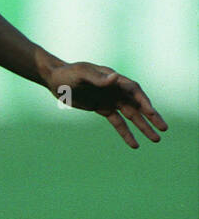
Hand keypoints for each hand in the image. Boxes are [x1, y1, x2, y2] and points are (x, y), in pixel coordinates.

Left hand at [43, 61, 167, 148]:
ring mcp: (110, 99)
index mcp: (113, 79)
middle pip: (137, 104)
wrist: (55, 79)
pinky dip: (126, 132)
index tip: (151, 113)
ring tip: (156, 139)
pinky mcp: (103, 108)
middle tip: (164, 129)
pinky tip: (135, 144)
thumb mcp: (81, 74)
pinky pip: (118, 122)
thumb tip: (115, 77)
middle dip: (151, 117)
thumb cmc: (67, 74)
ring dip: (143, 127)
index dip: (143, 101)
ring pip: (131, 115)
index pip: (133, 90)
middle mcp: (115, 89)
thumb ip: (98, 78)